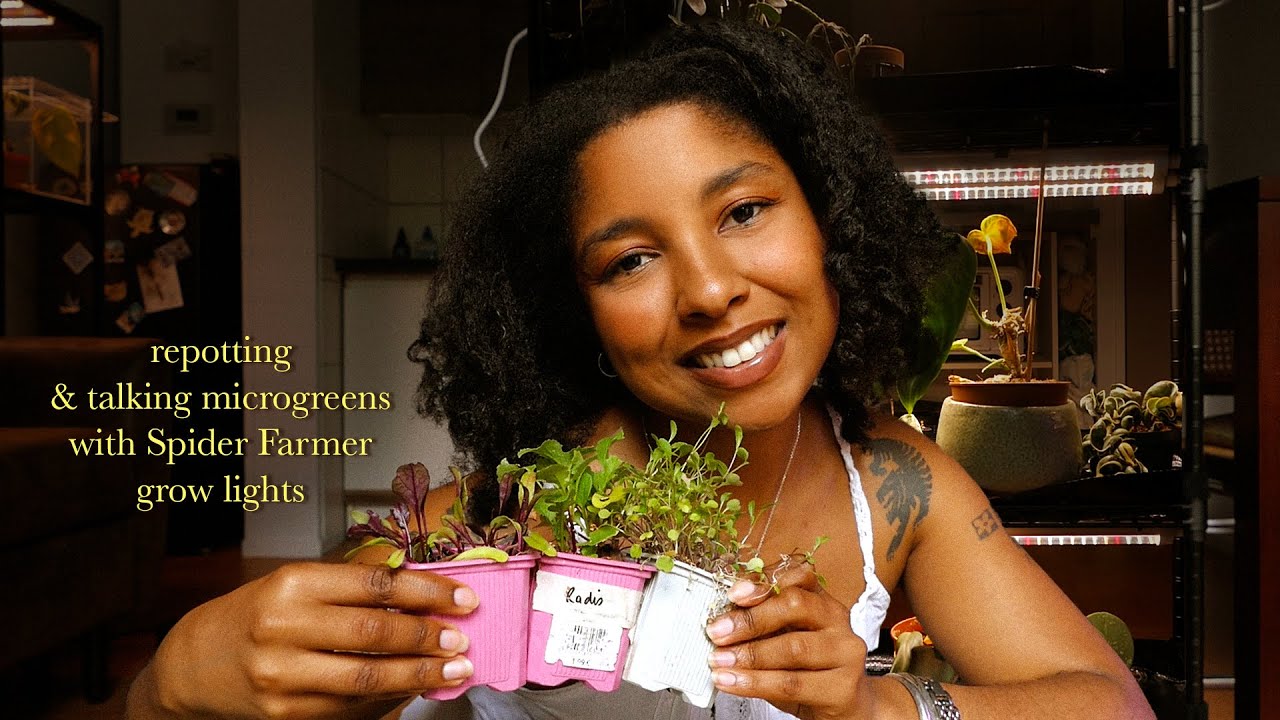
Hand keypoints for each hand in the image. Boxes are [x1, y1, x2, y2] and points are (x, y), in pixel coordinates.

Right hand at [130, 562, 479, 718]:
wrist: (196, 664)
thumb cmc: (255, 614)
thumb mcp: (298, 583)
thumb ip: (356, 585)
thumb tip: (423, 590)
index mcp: (293, 584)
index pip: (376, 585)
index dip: (428, 591)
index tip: (462, 598)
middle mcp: (284, 627)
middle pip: (374, 633)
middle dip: (427, 637)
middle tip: (461, 638)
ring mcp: (282, 676)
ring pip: (367, 679)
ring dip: (418, 675)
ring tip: (452, 669)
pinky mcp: (284, 713)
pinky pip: (349, 708)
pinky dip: (388, 700)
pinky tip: (411, 689)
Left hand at [705, 559, 871, 719]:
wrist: (847, 708)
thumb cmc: (811, 670)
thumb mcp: (787, 639)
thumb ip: (764, 624)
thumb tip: (723, 620)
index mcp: (823, 601)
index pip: (798, 578)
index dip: (764, 583)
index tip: (733, 594)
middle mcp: (837, 622)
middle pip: (795, 606)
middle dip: (750, 619)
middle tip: (718, 632)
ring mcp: (844, 653)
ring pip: (793, 647)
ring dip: (749, 654)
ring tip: (720, 661)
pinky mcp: (842, 688)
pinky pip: (792, 683)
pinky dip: (756, 683)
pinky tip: (733, 682)